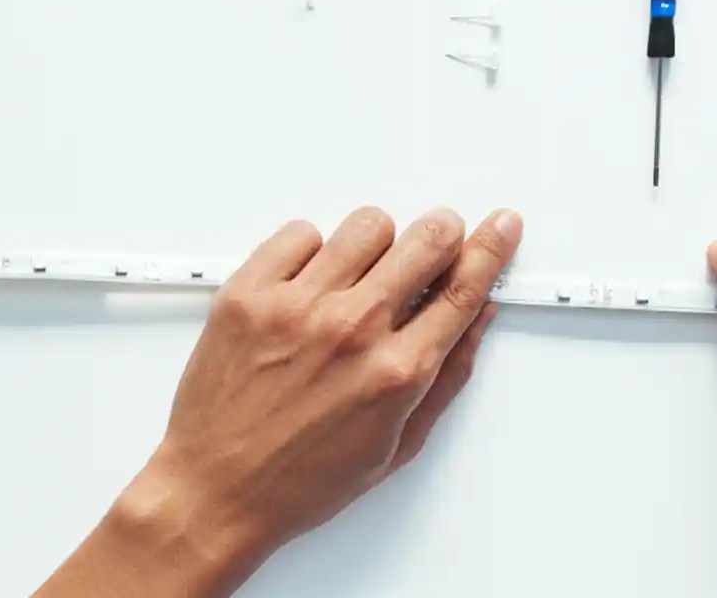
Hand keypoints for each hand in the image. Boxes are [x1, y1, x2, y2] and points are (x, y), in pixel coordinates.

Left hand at [36, 206, 522, 596]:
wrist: (214, 492)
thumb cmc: (299, 480)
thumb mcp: (397, 444)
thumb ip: (447, 376)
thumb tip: (476, 319)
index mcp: (397, 373)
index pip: (464, 288)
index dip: (491, 249)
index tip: (502, 226)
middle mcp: (353, 331)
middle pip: (427, 240)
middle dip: (443, 234)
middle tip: (435, 244)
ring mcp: (298, 307)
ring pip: (368, 225)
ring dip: (378, 243)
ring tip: (360, 276)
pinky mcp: (249, 294)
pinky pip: (300, 233)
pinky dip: (313, 249)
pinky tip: (310, 284)